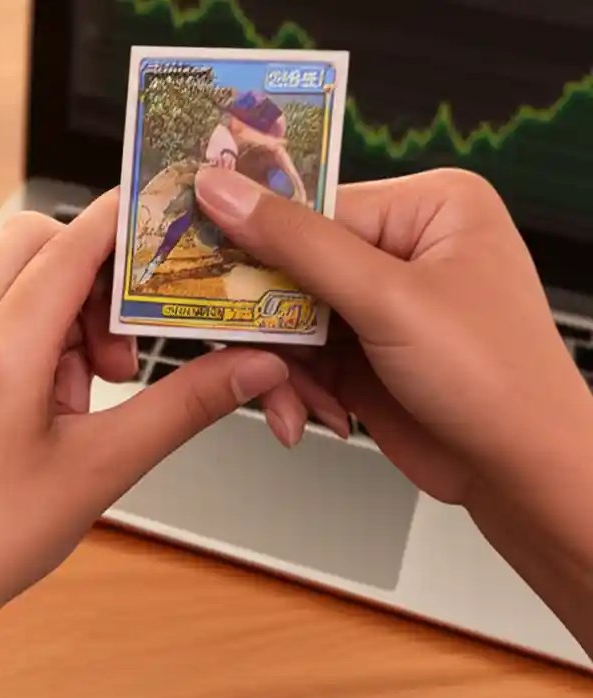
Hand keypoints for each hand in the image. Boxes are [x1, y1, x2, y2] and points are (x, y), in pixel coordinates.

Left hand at [0, 191, 290, 614]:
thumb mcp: (101, 469)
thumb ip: (182, 405)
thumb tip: (250, 366)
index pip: (70, 246)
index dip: (120, 224)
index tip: (156, 222)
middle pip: (25, 243)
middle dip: (82, 276)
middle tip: (111, 355)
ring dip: (43, 313)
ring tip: (65, 398)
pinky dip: (0, 339)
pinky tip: (16, 411)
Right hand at [195, 167, 592, 652]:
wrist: (525, 478)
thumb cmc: (496, 378)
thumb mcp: (386, 300)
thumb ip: (296, 243)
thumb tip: (221, 189)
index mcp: (428, 206)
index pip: (311, 208)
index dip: (254, 241)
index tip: (201, 266)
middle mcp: (404, 247)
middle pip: (292, 265)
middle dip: (269, 323)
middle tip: (237, 348)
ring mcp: (382, 305)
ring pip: (288, 319)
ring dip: (281, 368)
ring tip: (291, 404)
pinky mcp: (366, 354)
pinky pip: (301, 358)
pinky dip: (295, 389)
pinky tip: (309, 416)